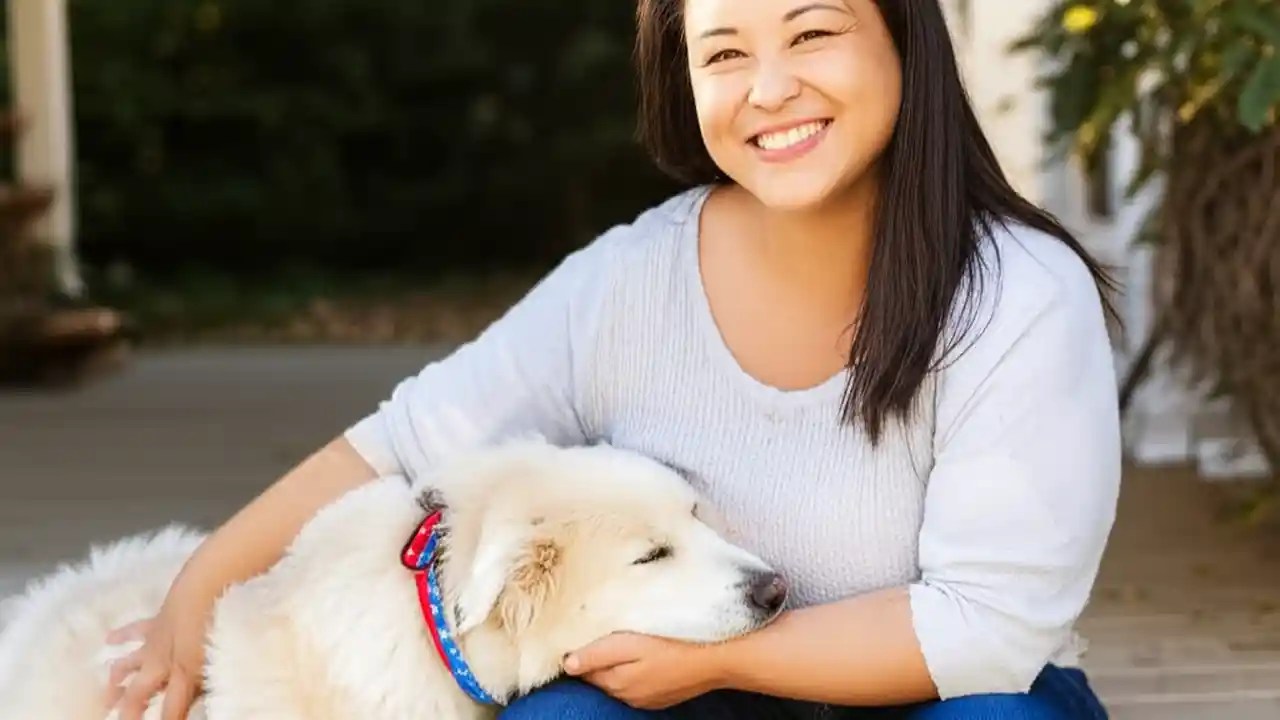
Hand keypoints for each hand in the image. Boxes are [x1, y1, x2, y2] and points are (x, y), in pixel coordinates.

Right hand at [103, 598, 206, 719]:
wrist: (206, 587)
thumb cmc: (218, 623)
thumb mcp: (223, 658)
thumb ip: (210, 680)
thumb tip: (206, 694)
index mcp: (182, 675)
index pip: (171, 710)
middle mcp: (162, 663)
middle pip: (139, 693)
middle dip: (130, 710)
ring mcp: (155, 642)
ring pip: (128, 665)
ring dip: (117, 680)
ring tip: (106, 697)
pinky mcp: (156, 622)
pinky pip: (134, 630)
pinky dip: (121, 634)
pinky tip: (109, 638)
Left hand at [562, 633, 726, 709]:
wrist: (715, 660)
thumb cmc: (672, 646)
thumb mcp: (630, 643)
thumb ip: (597, 654)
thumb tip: (568, 664)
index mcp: (616, 682)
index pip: (584, 670)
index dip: (580, 652)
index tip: (579, 633)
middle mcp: (628, 696)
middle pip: (601, 676)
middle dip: (597, 659)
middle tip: (599, 632)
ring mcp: (646, 698)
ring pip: (620, 680)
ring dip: (617, 665)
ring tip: (623, 642)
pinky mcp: (662, 695)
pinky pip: (639, 684)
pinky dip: (635, 671)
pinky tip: (645, 657)